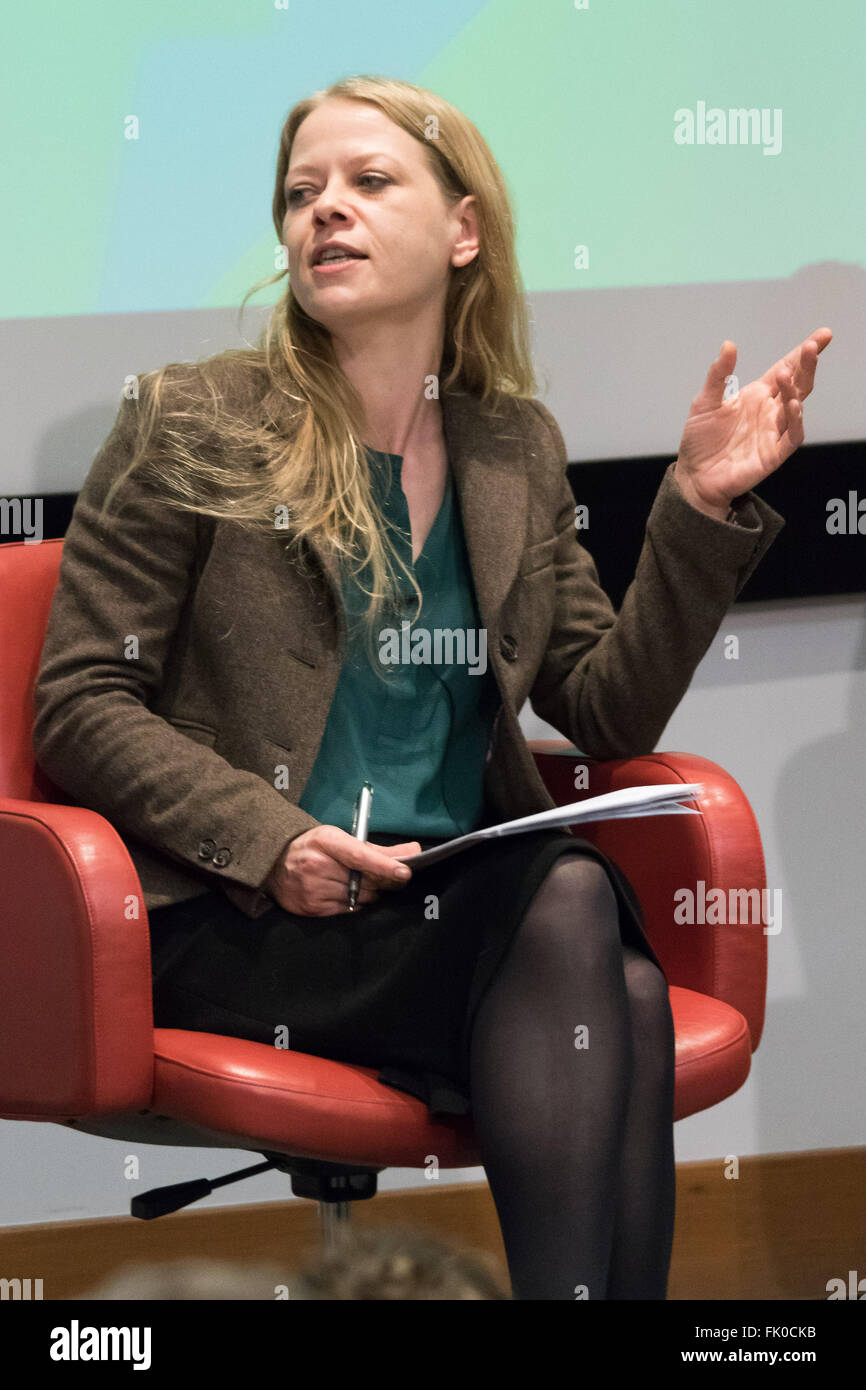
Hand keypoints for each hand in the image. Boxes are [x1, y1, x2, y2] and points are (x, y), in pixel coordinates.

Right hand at [264, 825, 421, 916]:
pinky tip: (350, 894)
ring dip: (370, 893)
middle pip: (364, 880)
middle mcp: (316, 865)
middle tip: (395, 878)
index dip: (384, 865)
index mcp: (326, 841)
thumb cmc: (314, 848)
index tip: (405, 872)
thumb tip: (414, 852)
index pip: (359, 855)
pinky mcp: (311, 908)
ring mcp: (312, 889)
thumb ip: (377, 848)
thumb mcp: (340, 838)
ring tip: (363, 883)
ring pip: (359, 897)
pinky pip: (347, 910)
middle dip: (383, 881)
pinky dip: (356, 903)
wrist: (275, 865)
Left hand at [673, 327, 832, 517]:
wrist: (694, 476)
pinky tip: (793, 405)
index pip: (786, 368)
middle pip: (797, 383)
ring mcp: (774, 431)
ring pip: (796, 406)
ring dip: (795, 389)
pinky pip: (792, 435)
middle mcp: (770, 410)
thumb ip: (718, 375)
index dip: (803, 353)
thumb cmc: (701, 440)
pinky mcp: (774, 453)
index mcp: (757, 395)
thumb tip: (729, 345)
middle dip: (806, 365)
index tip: (823, 335)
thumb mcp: (705, 402)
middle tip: (812, 347)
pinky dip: (796, 420)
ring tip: (787, 375)